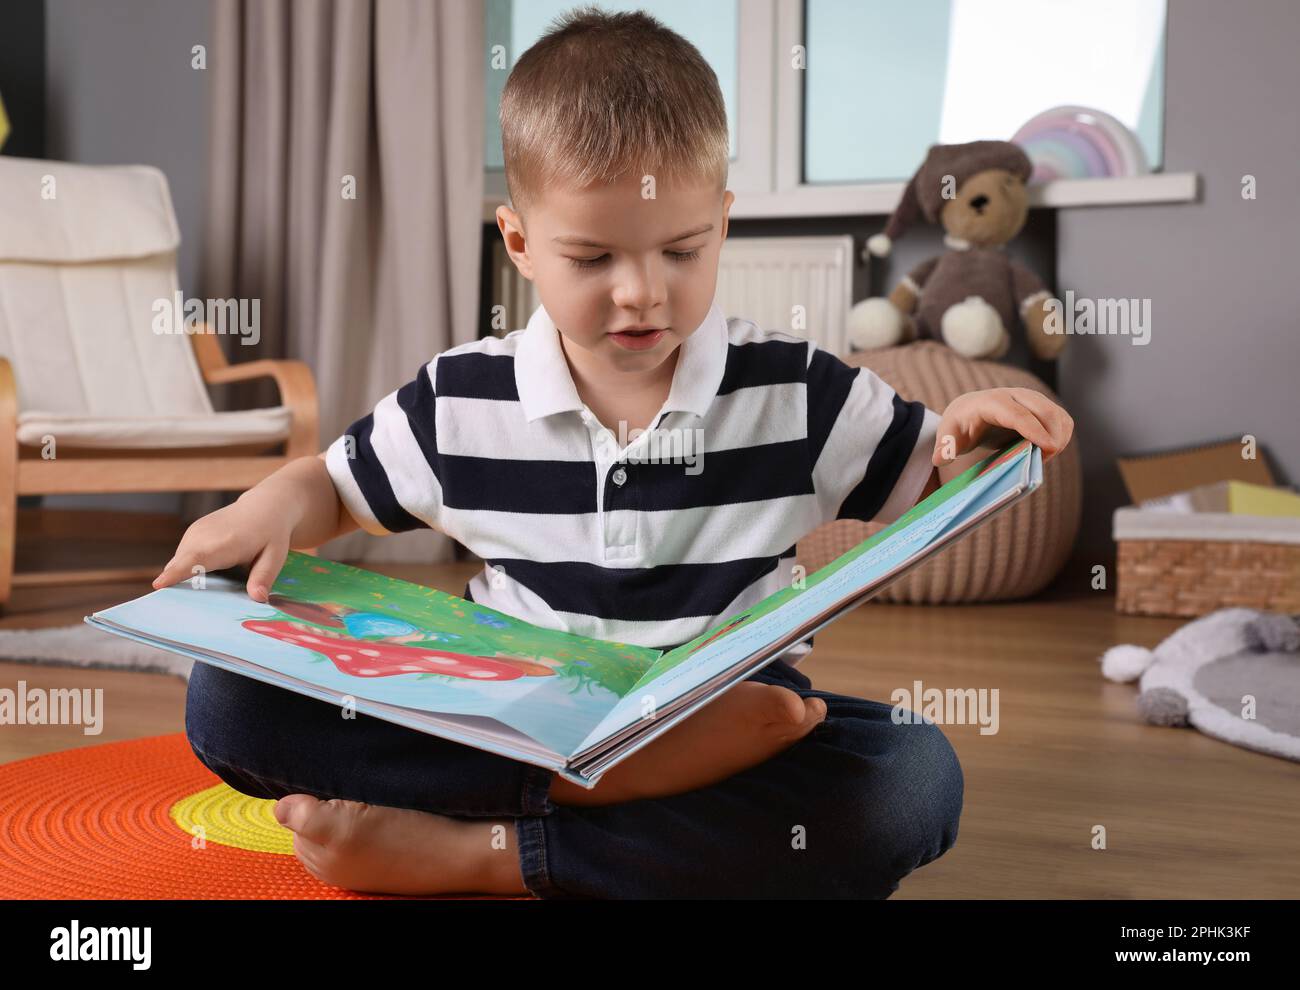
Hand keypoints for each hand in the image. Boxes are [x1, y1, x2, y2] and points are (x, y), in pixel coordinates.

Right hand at [151, 491, 296, 601]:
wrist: (263, 507)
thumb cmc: (271, 533)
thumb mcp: (275, 556)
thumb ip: (263, 577)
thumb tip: (258, 599)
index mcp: (224, 542)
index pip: (196, 559)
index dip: (177, 572)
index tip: (159, 585)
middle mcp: (203, 536)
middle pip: (181, 566)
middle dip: (178, 588)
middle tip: (184, 613)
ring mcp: (194, 534)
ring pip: (179, 564)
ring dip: (184, 580)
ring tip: (200, 597)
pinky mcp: (190, 536)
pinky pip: (181, 559)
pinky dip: (185, 571)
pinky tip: (203, 580)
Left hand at [932, 387, 1073, 466]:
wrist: (968, 411)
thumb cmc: (958, 425)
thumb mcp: (948, 435)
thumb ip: (945, 446)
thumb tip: (940, 458)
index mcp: (991, 402)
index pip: (1017, 414)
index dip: (1034, 429)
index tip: (1049, 447)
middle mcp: (1015, 395)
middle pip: (1044, 411)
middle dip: (1052, 436)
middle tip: (1045, 460)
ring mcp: (1031, 399)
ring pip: (1058, 415)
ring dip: (1059, 437)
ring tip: (1043, 458)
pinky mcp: (1042, 407)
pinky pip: (1062, 420)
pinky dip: (1062, 436)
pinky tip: (1048, 452)